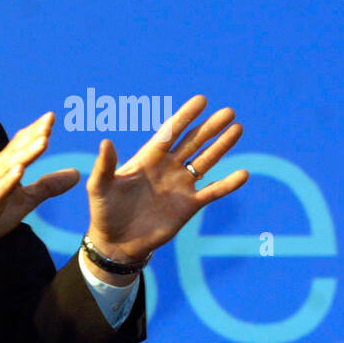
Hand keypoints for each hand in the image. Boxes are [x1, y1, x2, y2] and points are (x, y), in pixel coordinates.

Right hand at [0, 112, 77, 273]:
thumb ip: (48, 186)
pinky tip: (20, 171)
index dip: (35, 131)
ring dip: (26, 153)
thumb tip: (77, 173)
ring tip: (43, 140)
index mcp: (3, 169)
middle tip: (49, 119)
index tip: (51, 116)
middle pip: (16, 150)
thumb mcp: (25, 201)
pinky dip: (9, 180)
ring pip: (9, 166)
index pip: (20, 145)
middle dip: (33, 134)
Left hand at [84, 95, 247, 263]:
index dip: (186, 116)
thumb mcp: (100, 187)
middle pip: (194, 142)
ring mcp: (180, 185)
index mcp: (148, 157)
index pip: (171, 132)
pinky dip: (228, 184)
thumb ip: (104, 165)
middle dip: (211, 127)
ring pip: (206, 161)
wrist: (117, 242)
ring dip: (222, 146)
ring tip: (238, 128)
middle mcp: (168, 167)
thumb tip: (106, 142)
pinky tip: (243, 174)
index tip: (202, 100)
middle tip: (229, 112)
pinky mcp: (189, 206)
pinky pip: (213, 192)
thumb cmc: (104, 211)